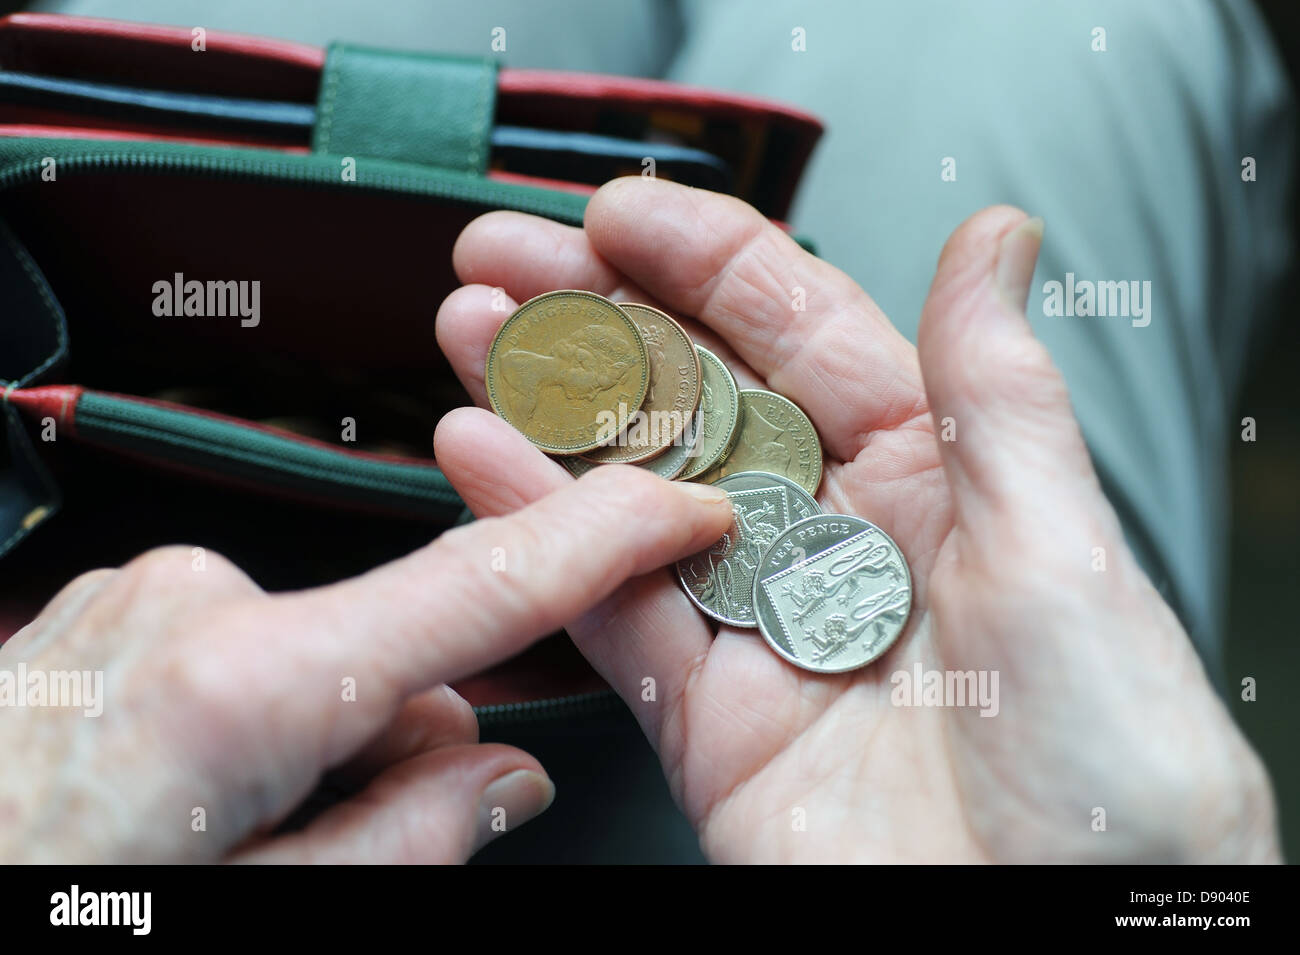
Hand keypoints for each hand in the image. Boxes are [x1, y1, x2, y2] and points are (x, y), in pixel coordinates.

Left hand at [0, 470, 731, 861]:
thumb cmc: (43, 900)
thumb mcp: (256, 913)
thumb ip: (404, 845)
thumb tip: (496, 782)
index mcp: (243, 686)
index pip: (480, 587)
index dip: (602, 540)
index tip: (678, 507)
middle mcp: (192, 606)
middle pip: (391, 647)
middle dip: (402, 732)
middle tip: (331, 839)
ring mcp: (138, 598)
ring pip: (312, 654)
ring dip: (317, 733)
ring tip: (225, 831)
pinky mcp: (106, 612)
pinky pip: (236, 646)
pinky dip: (253, 715)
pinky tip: (187, 794)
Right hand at [436, 177, 1278, 862]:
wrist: (1054, 942)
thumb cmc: (1109, 767)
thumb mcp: (1064, 553)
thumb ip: (996, 396)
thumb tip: (995, 240)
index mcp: (936, 483)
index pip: (803, 337)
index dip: (705, 265)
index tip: (616, 215)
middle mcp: (840, 546)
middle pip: (699, 405)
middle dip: (598, 323)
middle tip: (504, 261)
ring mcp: (764, 629)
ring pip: (634, 498)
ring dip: (548, 411)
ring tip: (469, 334)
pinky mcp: (709, 720)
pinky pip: (612, 610)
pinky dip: (542, 538)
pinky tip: (482, 464)